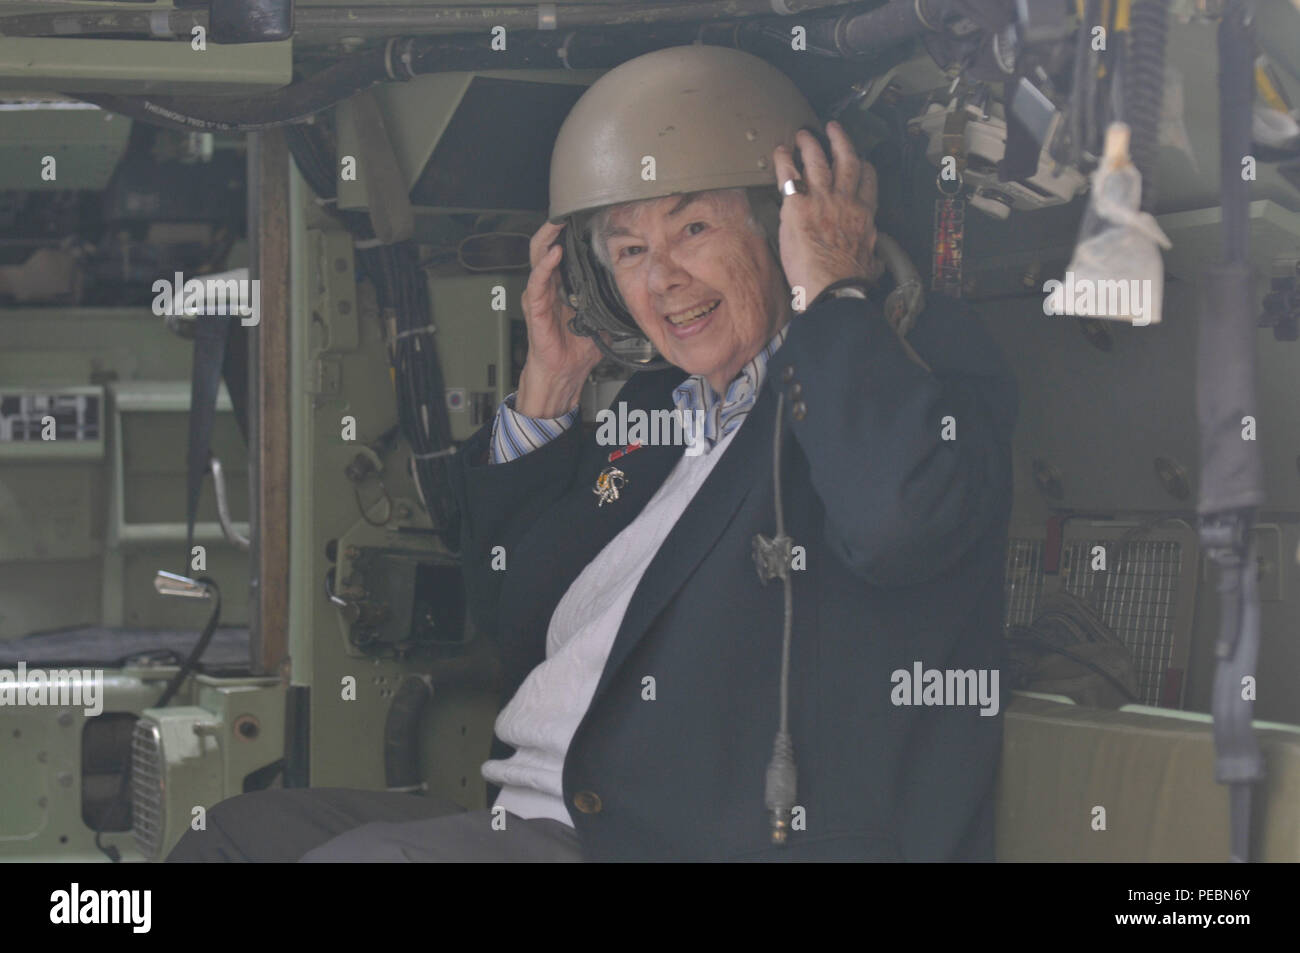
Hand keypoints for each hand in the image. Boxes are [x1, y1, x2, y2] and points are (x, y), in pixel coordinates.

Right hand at [515, 221, 602, 417]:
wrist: (566, 373)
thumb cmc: (579, 348)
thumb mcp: (604, 317)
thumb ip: (614, 299)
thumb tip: (639, 286)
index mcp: (562, 286)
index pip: (561, 251)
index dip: (567, 233)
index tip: (581, 216)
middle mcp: (548, 287)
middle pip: (544, 247)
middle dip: (553, 227)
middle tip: (566, 211)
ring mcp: (539, 296)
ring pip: (537, 258)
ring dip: (547, 239)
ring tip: (557, 224)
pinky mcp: (536, 310)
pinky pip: (537, 284)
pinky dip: (545, 267)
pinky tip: (554, 255)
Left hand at [772, 121, 881, 302]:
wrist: (834, 287)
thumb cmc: (851, 282)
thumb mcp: (870, 265)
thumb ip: (870, 256)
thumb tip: (873, 263)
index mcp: (864, 216)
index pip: (869, 182)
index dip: (865, 168)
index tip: (861, 161)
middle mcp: (845, 201)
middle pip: (847, 161)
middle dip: (840, 141)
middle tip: (834, 130)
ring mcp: (822, 201)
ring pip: (819, 161)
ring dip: (811, 144)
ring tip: (804, 133)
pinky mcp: (797, 207)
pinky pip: (789, 175)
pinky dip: (784, 160)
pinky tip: (780, 151)